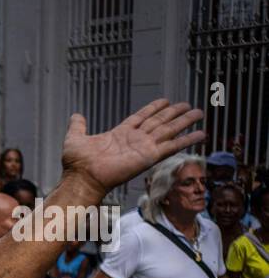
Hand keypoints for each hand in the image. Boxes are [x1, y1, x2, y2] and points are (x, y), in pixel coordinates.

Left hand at [60, 100, 204, 196]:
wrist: (82, 177)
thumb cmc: (76, 163)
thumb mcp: (75, 138)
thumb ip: (78, 126)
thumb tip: (76, 115)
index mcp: (120, 134)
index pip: (141, 117)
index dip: (153, 108)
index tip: (165, 100)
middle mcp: (135, 140)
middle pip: (159, 122)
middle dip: (174, 113)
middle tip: (189, 105)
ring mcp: (143, 148)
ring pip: (169, 130)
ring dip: (185, 122)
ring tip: (199, 113)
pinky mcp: (149, 157)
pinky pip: (172, 146)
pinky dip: (187, 140)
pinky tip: (201, 134)